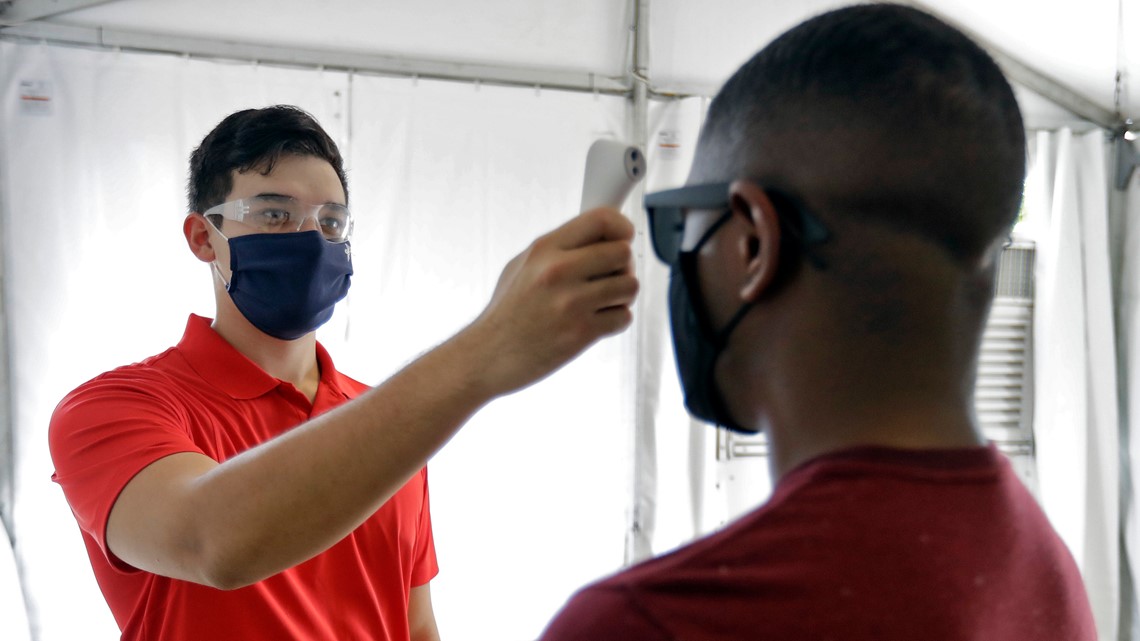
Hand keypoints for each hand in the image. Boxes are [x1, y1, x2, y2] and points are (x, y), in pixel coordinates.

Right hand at [466, 207, 638, 394]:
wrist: (487, 355)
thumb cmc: (506, 312)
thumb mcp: (522, 265)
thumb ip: (558, 248)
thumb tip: (597, 236)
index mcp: (545, 249)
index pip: (601, 220)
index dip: (621, 227)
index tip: (623, 238)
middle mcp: (559, 271)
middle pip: (623, 252)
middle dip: (623, 266)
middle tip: (610, 277)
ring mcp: (571, 303)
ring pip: (630, 285)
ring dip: (622, 295)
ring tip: (603, 302)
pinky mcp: (581, 332)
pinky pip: (623, 317)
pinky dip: (616, 320)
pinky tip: (596, 322)